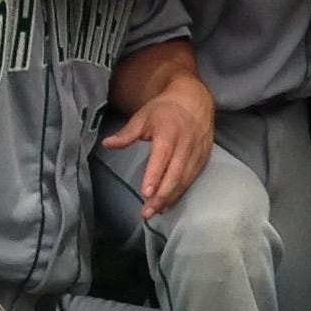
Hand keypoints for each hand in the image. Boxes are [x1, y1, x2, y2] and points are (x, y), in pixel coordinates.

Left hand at [103, 68, 217, 216]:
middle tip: (148, 212)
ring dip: (171, 197)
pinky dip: (182, 192)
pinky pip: (193, 178)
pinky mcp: (204, 157)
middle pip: (175, 173)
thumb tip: (107, 144)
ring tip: (157, 211)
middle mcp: (186, 143)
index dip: (155, 176)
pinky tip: (170, 203)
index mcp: (169, 132)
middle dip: (162, 195)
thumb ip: (126, 134)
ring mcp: (197, 151)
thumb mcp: (143, 116)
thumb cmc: (164, 109)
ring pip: (186, 179)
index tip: (146, 193)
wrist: (194, 98)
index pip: (162, 157)